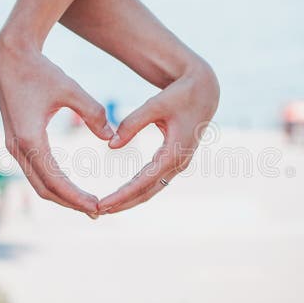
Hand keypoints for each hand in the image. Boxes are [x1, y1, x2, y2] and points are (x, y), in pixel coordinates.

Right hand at [0, 35, 113, 215]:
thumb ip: (94, 114)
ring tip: (88, 204)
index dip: (78, 198)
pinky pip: (35, 171)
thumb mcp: (72, 89)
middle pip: (45, 190)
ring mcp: (13, 147)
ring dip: (62, 196)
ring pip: (38, 183)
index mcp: (30, 139)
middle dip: (71, 204)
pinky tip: (71, 186)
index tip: (99, 206)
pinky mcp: (15, 142)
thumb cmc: (41, 71)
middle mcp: (17, 148)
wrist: (10, 56)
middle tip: (99, 212)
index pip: (56, 181)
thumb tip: (112, 138)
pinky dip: (53, 183)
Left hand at [97, 60, 219, 213]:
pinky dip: (138, 188)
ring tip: (107, 206)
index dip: (122, 194)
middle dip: (123, 203)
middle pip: (147, 191)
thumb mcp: (154, 105)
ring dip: (130, 199)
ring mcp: (179, 163)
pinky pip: (155, 180)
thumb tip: (110, 145)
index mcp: (174, 152)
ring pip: (152, 188)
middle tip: (99, 211)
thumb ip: (131, 123)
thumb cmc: (179, 95)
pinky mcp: (176, 160)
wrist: (204, 91)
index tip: (104, 203)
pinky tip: (124, 193)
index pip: (143, 181)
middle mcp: (178, 163)